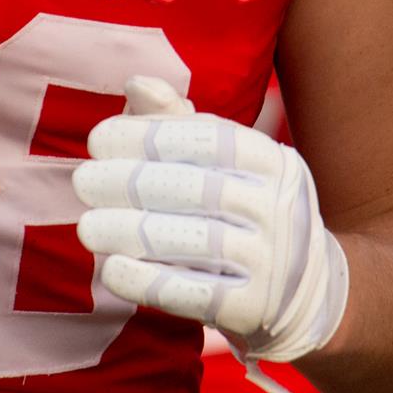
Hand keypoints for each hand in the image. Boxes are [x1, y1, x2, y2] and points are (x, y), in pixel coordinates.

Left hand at [74, 77, 348, 363]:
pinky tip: (111, 268)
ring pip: (188, 240)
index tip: (99, 140)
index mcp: (273, 161)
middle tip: (83, 182)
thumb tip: (136, 84)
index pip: (205, 137)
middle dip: (126, 182)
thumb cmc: (247, 213)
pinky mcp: (254, 308)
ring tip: (88, 227)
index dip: (146, 135)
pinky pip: (190, 293)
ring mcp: (272, 261)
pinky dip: (144, 280)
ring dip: (126, 232)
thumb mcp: (230, 165)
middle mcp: (278, 207)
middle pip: (191, 187)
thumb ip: (180, 124)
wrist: (309, 292)